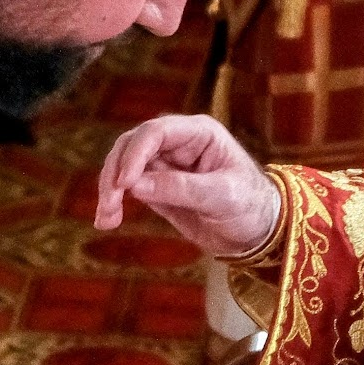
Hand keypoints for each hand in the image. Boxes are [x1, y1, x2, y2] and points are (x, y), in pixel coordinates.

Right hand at [95, 113, 278, 254]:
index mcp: (198, 133)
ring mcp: (165, 164)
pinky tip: (107, 220)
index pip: (156, 132)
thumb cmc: (251, 206)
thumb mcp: (222, 196)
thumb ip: (180, 188)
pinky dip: (113, 201)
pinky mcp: (156, 186)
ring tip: (106, 218)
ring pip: (123, 165)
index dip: (135, 154)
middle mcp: (177, 143)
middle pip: (132, 145)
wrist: (257, 233)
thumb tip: (134, 185)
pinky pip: (127, 187)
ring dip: (110, 188)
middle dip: (116, 172)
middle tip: (110, 203)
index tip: (124, 183)